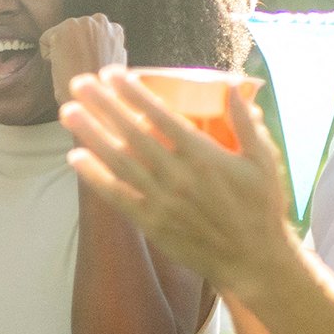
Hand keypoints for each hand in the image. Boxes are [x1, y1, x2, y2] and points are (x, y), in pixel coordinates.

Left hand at [39, 13, 125, 107]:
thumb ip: (109, 48)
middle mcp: (100, 20)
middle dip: (72, 46)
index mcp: (115, 29)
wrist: (92, 97)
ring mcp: (82, 22)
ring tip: (72, 66)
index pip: (89, 32)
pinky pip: (45, 40)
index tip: (87, 64)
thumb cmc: (101, 88)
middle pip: (73, 30)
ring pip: (59, 34)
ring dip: (61, 49)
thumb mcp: (114, 64)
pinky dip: (48, 54)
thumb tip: (103, 45)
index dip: (84, 50)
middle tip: (78, 66)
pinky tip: (62, 65)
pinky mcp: (64, 29)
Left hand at [61, 65, 295, 299]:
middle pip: (132, 134)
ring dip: (91, 135)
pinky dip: (94, 177)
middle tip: (79, 83)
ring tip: (68, 112)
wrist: (251, 260)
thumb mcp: (264, 161)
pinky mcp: (151, 223)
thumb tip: (231, 86)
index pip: (161, 116)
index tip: (112, 74)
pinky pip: (117, 196)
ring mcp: (161, 201)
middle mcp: (178, 176)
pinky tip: (75, 157)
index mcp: (205, 156)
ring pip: (118, 161)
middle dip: (103, 106)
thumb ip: (247, 123)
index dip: (133, 94)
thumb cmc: (260, 207)